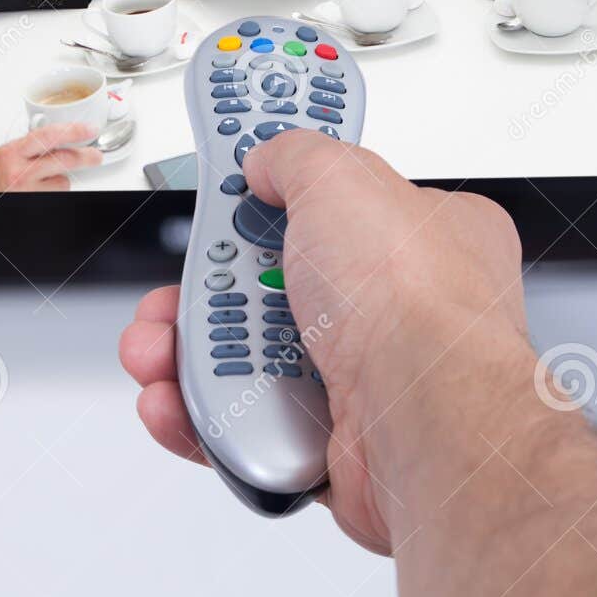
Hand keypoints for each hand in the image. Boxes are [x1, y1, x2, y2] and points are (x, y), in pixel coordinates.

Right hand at [0, 124, 102, 192]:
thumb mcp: (2, 155)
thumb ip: (26, 146)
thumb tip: (55, 137)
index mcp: (12, 152)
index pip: (48, 136)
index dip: (73, 131)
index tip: (88, 130)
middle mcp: (20, 171)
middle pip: (64, 159)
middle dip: (85, 156)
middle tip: (96, 155)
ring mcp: (28, 190)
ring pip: (63, 181)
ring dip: (61, 179)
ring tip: (47, 180)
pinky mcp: (35, 202)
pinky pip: (57, 195)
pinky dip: (54, 191)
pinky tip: (42, 190)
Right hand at [119, 134, 526, 555]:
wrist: (421, 422)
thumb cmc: (416, 306)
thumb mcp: (341, 179)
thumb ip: (297, 156)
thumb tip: (268, 160)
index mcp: (423, 237)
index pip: (336, 202)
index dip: (279, 190)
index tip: (237, 179)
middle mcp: (398, 309)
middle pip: (276, 281)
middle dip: (215, 281)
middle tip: (201, 275)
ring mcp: (363, 376)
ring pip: (250, 354)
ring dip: (196, 348)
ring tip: (173, 343)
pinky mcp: (327, 440)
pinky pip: (244, 420)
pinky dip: (203, 411)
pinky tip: (184, 394)